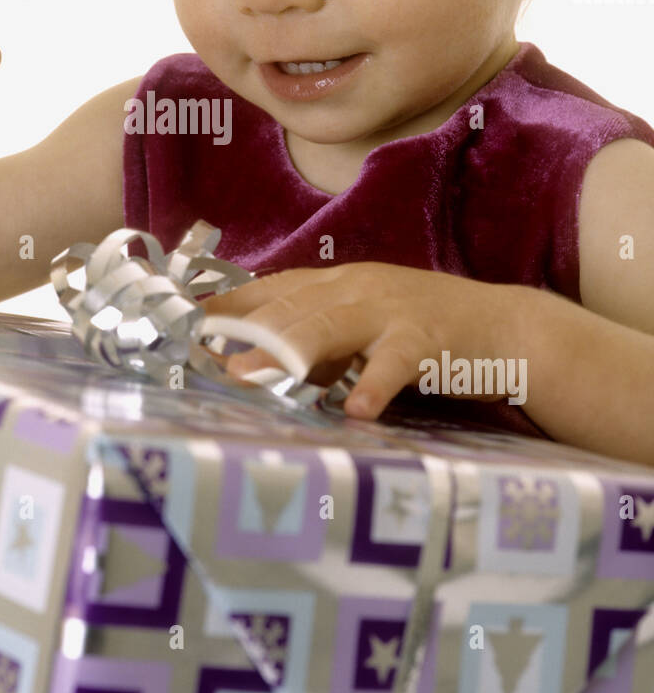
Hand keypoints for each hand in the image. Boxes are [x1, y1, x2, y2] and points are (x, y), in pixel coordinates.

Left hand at [199, 261, 522, 419]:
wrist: (505, 328)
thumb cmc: (423, 335)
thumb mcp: (361, 332)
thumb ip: (313, 346)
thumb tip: (248, 366)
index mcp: (339, 282)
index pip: (273, 288)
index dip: (230, 304)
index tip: (188, 322)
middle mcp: (358, 287)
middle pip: (292, 306)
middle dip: (245, 331)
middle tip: (206, 358)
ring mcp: (392, 310)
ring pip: (330, 326)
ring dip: (287, 351)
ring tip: (250, 375)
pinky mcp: (427, 339)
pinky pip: (395, 362)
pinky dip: (374, 384)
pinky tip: (355, 409)